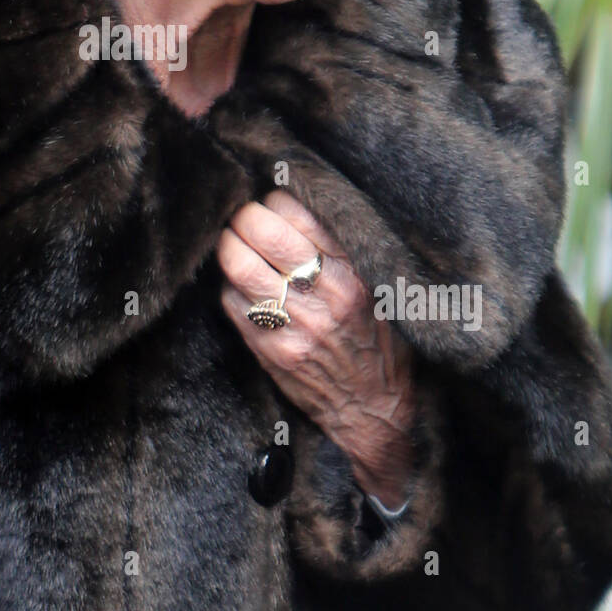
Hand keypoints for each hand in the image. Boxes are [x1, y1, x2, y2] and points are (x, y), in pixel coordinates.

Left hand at [217, 189, 415, 507]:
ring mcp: (295, 325)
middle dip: (245, 216)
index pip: (299, 213)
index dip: (277, 200)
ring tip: (233, 242)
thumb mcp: (382, 288)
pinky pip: (233, 302)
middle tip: (243, 217)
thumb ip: (347, 249)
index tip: (273, 203)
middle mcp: (325, 296)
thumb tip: (302, 204)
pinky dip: (230, 286)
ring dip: (229, 246)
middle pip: (264, 233)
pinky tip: (242, 285)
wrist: (374, 410)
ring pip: (240, 266)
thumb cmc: (379, 341)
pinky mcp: (271, 349)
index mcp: (355, 273)